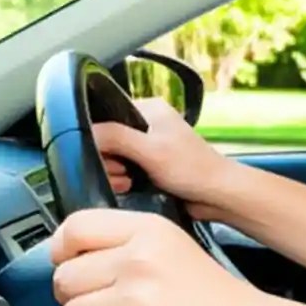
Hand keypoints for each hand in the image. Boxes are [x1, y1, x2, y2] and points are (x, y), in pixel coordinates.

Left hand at [49, 208, 262, 305]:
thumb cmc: (215, 299)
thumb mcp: (174, 248)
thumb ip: (126, 245)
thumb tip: (70, 257)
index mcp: (149, 231)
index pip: (76, 227)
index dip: (62, 249)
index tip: (68, 262)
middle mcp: (139, 260)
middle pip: (65, 276)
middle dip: (77, 296)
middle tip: (106, 305)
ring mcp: (135, 300)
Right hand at [93, 97, 232, 218]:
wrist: (218, 196)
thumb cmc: (195, 169)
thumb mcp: (150, 150)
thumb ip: (115, 137)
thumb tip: (86, 132)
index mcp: (149, 108)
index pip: (106, 114)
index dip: (99, 136)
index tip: (104, 154)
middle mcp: (148, 124)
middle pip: (107, 139)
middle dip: (108, 160)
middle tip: (121, 172)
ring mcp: (149, 146)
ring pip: (113, 158)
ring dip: (114, 174)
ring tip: (127, 182)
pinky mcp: (150, 167)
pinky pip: (124, 172)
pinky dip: (123, 181)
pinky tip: (129, 188)